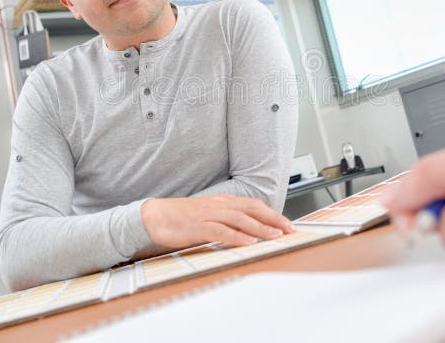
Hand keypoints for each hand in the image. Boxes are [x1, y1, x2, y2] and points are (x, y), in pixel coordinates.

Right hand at [140, 194, 295, 248]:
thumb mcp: (209, 215)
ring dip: (259, 228)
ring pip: (240, 219)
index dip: (272, 214)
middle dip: (273, 219)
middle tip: (289, 229)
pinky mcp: (198, 226)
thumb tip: (248, 229)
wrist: (155, 215)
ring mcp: (209, 215)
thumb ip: (228, 219)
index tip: (287, 224)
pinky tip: (248, 242)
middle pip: (252, 209)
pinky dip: (236, 236)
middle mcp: (219, 205)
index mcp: (223, 202)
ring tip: (275, 236)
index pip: (254, 206)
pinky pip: (220, 230)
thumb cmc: (182, 217)